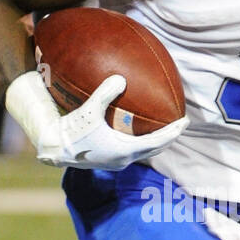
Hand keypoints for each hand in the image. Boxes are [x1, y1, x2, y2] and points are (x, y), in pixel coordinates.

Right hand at [41, 74, 188, 170]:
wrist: (54, 150)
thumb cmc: (71, 131)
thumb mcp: (89, 111)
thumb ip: (105, 94)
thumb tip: (120, 78)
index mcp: (125, 150)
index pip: (158, 142)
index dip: (173, 132)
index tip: (185, 122)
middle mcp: (124, 159)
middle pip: (155, 149)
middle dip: (169, 137)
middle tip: (180, 124)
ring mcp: (116, 162)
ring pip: (143, 151)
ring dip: (155, 141)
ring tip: (163, 128)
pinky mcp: (108, 160)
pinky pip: (131, 150)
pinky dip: (140, 141)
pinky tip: (136, 130)